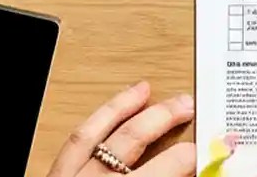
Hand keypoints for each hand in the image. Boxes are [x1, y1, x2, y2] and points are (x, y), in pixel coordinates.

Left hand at [47, 82, 196, 176]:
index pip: (166, 166)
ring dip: (121, 106)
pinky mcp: (52, 175)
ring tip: (143, 88)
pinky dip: (92, 124)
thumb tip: (191, 174)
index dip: (190, 154)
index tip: (205, 147)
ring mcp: (67, 176)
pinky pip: (74, 142)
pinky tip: (103, 115)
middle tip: (186, 104)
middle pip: (131, 138)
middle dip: (163, 117)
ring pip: (95, 132)